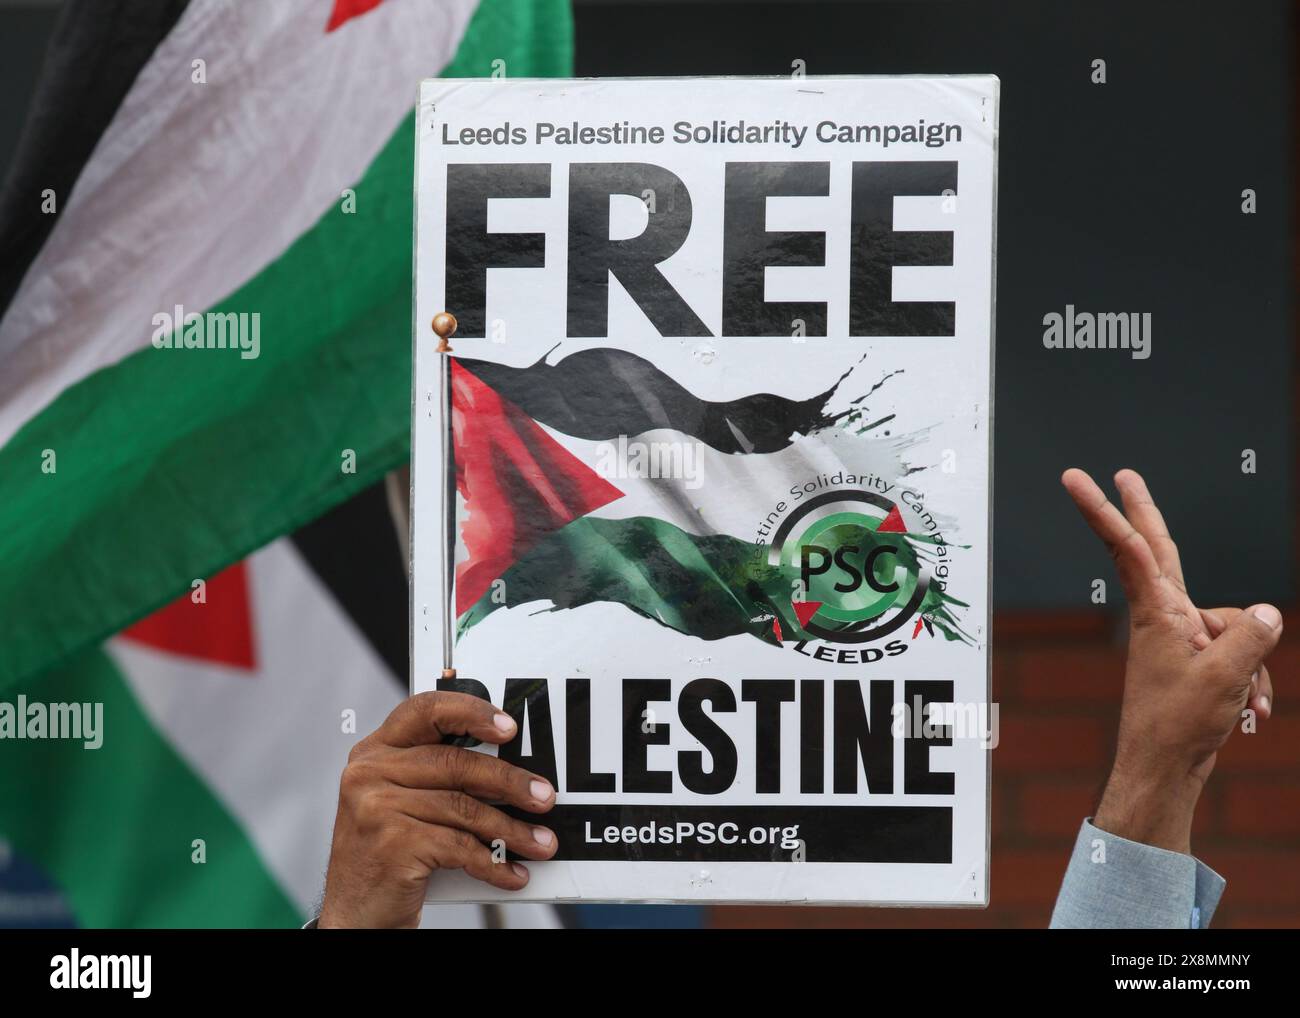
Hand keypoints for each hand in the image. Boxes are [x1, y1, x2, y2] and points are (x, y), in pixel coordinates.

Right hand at [318, 691, 557, 927]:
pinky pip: (459, 847)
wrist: (355, 910)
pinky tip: (511, 873)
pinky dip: (493, 863)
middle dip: (509, 781)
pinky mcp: (392, 844)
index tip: (509, 728)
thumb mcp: (401, 802)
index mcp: (375, 750)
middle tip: (544, 796)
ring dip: (511, 830)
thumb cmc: (388, 852)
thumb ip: (437, 776)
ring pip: (463, 808)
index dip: (472, 712)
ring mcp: (377, 807)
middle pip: (455, 763)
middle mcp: (370, 772)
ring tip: (541, 843)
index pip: (425, 710)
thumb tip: (510, 771)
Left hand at [1061, 468, 1281, 853]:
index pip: (1128, 547)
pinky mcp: (1195, 658)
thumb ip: (1250, 635)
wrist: (1166, 770)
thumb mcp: (1225, 676)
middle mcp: (1164, 615)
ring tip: (1241, 703)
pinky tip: (1250, 714)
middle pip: (1160, 551)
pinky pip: (1237, 655)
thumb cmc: (1180, 724)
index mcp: (1158, 611)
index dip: (1104, 509)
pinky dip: (1250, 683)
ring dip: (1250, 665)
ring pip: (1230, 624)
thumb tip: (1265, 611)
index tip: (1076, 478)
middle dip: (1145, 512)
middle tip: (1125, 475)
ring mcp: (1179, 636)